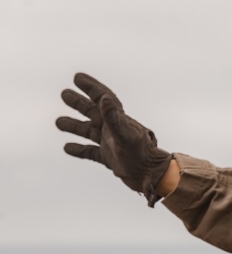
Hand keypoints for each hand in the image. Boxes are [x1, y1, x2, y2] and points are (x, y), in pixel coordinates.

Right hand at [56, 73, 172, 206]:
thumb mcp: (125, 134)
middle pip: (93, 112)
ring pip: (89, 132)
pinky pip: (90, 152)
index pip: (103, 98)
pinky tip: (67, 147)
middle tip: (64, 93)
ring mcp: (111, 144)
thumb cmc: (141, 155)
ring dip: (74, 126)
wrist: (150, 176)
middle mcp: (114, 130)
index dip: (91, 87)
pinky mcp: (109, 159)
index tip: (77, 77)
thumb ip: (114, 117)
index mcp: (119, 120)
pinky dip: (79, 149)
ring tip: (58, 122)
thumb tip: (103, 98)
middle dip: (79, 103)